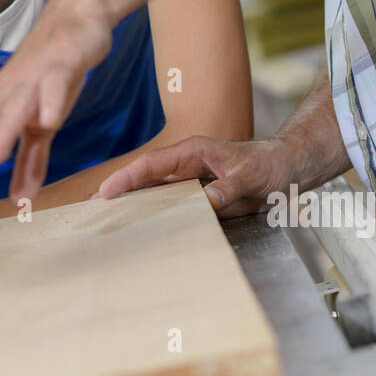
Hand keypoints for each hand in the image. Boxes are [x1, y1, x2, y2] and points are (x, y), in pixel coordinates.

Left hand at [0, 0, 112, 199]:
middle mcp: (11, 89)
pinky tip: (50, 119)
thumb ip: (31, 159)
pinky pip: (56, 84)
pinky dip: (52, 100)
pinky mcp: (63, 64)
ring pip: (18, 105)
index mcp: (0, 101)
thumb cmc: (51, 73)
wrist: (75, 20)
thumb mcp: (42, 122)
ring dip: (5, 130)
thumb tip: (20, 199)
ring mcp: (36, 76)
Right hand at [95, 134, 294, 217]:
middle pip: (143, 176)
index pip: (151, 164)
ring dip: (130, 201)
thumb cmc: (268, 165)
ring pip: (152, 190)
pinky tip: (138, 223)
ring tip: (105, 217)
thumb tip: (206, 200)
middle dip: (117, 189)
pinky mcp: (196, 193)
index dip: (126, 177)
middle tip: (91, 207)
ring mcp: (189, 179)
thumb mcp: (251, 176)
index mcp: (192, 152)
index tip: (106, 192)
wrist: (285, 169)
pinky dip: (150, 211)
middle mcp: (185, 164)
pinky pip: (168, 202)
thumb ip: (229, 188)